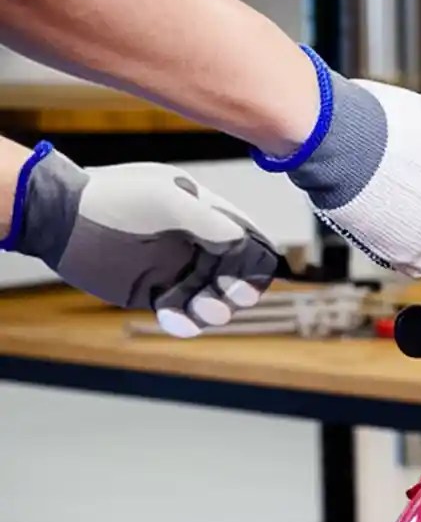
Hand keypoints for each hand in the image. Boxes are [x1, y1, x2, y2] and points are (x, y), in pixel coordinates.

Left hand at [6, 143, 278, 337]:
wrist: (64, 216)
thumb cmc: (115, 197)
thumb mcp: (165, 199)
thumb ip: (206, 219)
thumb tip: (240, 241)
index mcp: (208, 218)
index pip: (248, 244)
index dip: (255, 263)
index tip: (248, 277)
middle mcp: (198, 247)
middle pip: (236, 278)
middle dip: (238, 291)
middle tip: (231, 294)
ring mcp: (176, 272)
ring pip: (210, 301)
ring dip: (214, 310)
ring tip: (204, 309)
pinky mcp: (153, 293)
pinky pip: (178, 315)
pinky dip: (184, 323)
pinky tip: (178, 320)